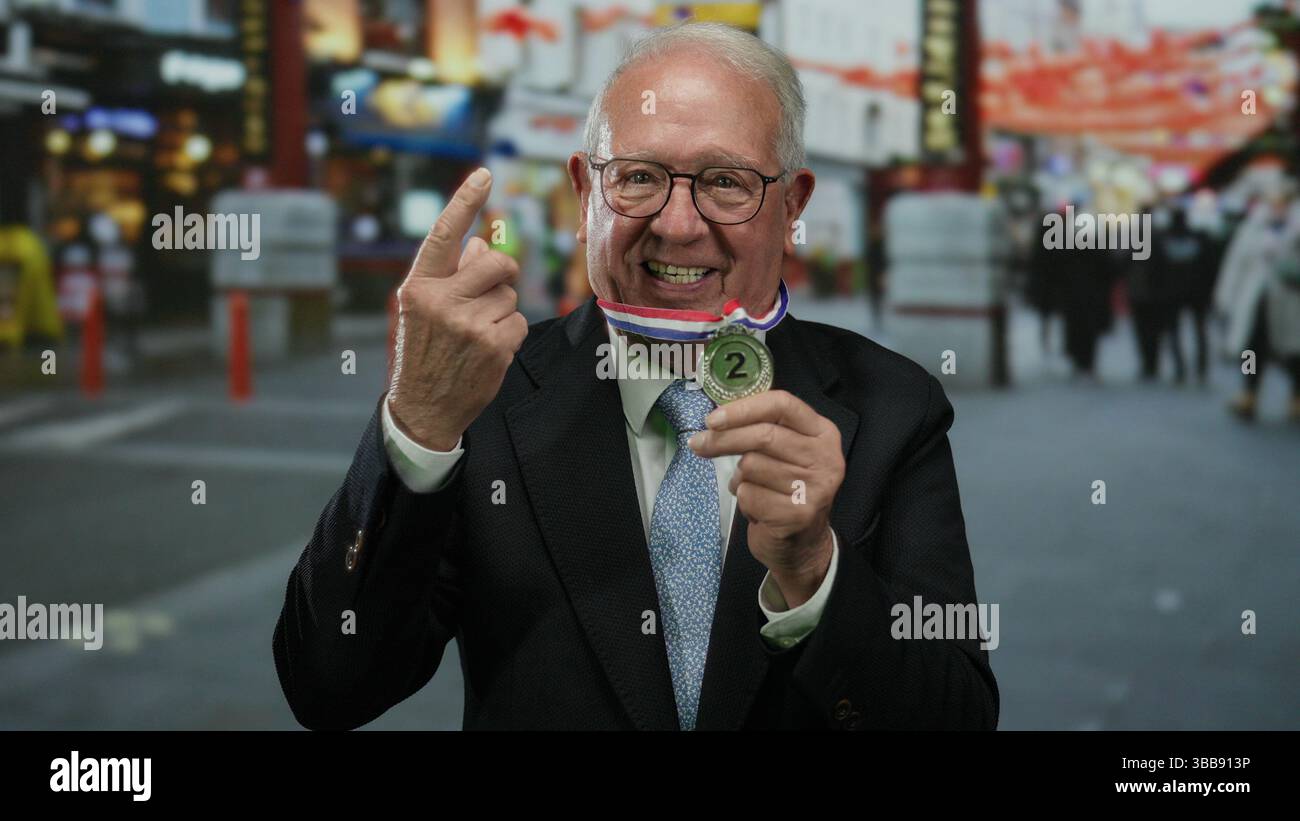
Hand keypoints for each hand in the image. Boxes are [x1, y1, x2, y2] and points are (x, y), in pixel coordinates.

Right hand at [387, 168, 528, 450]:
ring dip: (501, 310)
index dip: (464, 202)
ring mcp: (468, 324)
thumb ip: (451, 274)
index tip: (483, 174)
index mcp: (418, 287)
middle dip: (501, 274)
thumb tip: (483, 242)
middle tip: (486, 296)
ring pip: (509, 294)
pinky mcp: (494, 345)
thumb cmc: (426, 351)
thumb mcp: (425, 309)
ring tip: (476, 333)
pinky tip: (487, 350)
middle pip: (496, 262)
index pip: (443, 235)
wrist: (423, 408)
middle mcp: (441, 301)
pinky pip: (518, 321)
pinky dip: (509, 333)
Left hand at [689, 390, 842, 606]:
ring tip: (754, 490)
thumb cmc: (785, 490)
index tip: (713, 418)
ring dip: (740, 478)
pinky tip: (759, 509)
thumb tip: (714, 422)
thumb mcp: (784, 453)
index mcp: (823, 434)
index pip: (783, 404)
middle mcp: (825, 457)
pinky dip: (744, 501)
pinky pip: (748, 494)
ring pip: (752, 466)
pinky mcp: (797, 514)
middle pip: (763, 435)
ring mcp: (814, 487)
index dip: (744, 408)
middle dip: (723, 439)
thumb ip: (761, 429)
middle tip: (697, 444)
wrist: (802, 544)